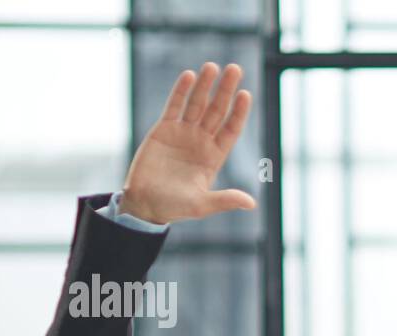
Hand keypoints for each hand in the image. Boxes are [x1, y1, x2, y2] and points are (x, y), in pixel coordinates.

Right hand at [119, 61, 254, 224]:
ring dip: (205, 85)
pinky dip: (181, 91)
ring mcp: (183, 133)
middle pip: (217, 111)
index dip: (239, 112)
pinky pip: (174, 106)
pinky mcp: (163, 129)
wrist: (145, 203)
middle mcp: (201, 141)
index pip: (231, 129)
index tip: (246, 95)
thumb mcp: (202, 205)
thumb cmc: (174, 207)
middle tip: (236, 69)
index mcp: (214, 157)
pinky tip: (189, 75)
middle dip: (226, 90)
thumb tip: (251, 203)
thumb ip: (225, 200)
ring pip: (197, 104)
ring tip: (212, 66)